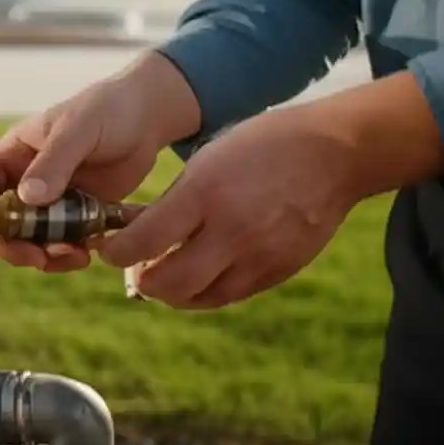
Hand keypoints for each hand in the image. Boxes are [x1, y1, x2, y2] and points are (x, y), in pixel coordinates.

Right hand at [0, 50, 200, 272]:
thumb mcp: (78, 129)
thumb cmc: (107, 110)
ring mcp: (53, 200)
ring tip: (75, 256)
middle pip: (2, 223)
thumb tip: (27, 198)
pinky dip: (72, 253)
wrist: (148, 117)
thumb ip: (53, 162)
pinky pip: (64, 242)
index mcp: (14, 154)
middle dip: (16, 245)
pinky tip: (90, 250)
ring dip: (47, 255)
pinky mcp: (78, 213)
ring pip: (33, 239)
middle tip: (39, 257)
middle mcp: (27, 180)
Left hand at [97, 72, 443, 308]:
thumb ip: (175, 200)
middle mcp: (230, 230)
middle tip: (134, 269)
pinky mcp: (277, 271)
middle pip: (167, 284)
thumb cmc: (264, 146)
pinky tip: (196, 276)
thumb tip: (139, 232)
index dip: (117, 252)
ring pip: (197, 298)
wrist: (334, 154)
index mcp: (205, 193)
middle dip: (141, 281)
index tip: (108, 248)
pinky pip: (227, 295)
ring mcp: (257, 256)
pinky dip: (203, 292)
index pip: (143, 241)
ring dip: (171, 293)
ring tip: (162, 276)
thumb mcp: (209, 159)